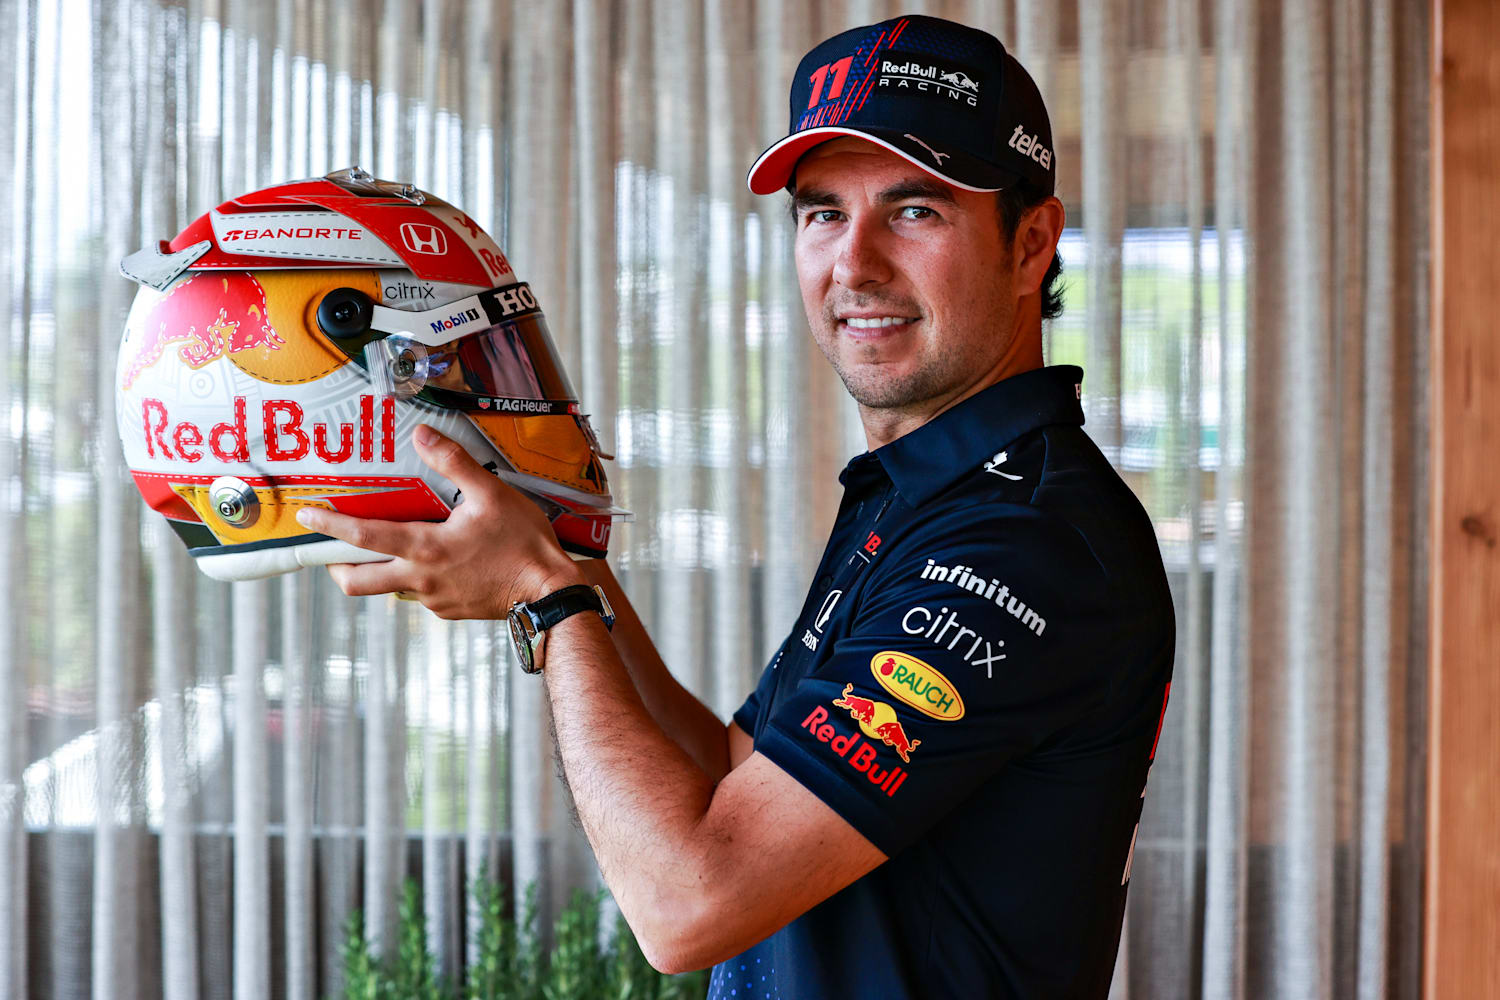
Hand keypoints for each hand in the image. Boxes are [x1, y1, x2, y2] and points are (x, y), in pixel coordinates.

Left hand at [297, 424, 583, 618]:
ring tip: (395, 548)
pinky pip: (422, 594)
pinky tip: (442, 562)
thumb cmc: (524, 543)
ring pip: (391, 587)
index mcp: (425, 548)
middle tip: (334, 552)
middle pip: (358, 582)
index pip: (364, 536)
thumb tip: (423, 436)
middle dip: (338, 568)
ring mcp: (435, 600)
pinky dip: (419, 577)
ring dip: (384, 569)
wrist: (549, 594)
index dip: (330, 525)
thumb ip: (454, 463)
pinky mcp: (450, 611)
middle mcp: (421, 579)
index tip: (306, 516)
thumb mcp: (492, 494)